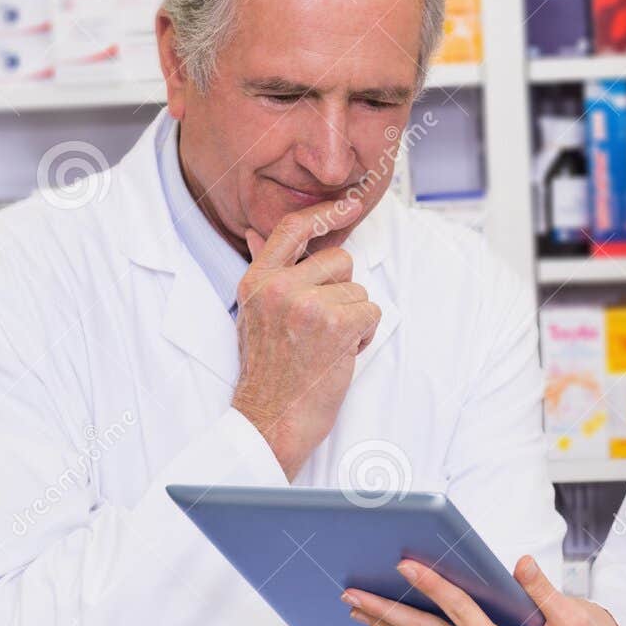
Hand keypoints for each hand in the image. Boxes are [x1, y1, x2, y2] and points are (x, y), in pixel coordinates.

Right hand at [229, 197, 380, 478]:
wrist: (270, 419)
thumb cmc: (268, 372)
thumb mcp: (254, 314)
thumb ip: (265, 272)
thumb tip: (261, 234)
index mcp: (257, 281)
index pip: (292, 229)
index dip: (324, 214)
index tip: (349, 205)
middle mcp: (279, 287)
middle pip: (340, 260)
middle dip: (343, 291)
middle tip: (321, 327)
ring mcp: (308, 305)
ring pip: (359, 291)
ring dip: (353, 319)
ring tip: (326, 345)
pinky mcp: (336, 324)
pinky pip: (372, 313)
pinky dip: (364, 337)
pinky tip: (339, 355)